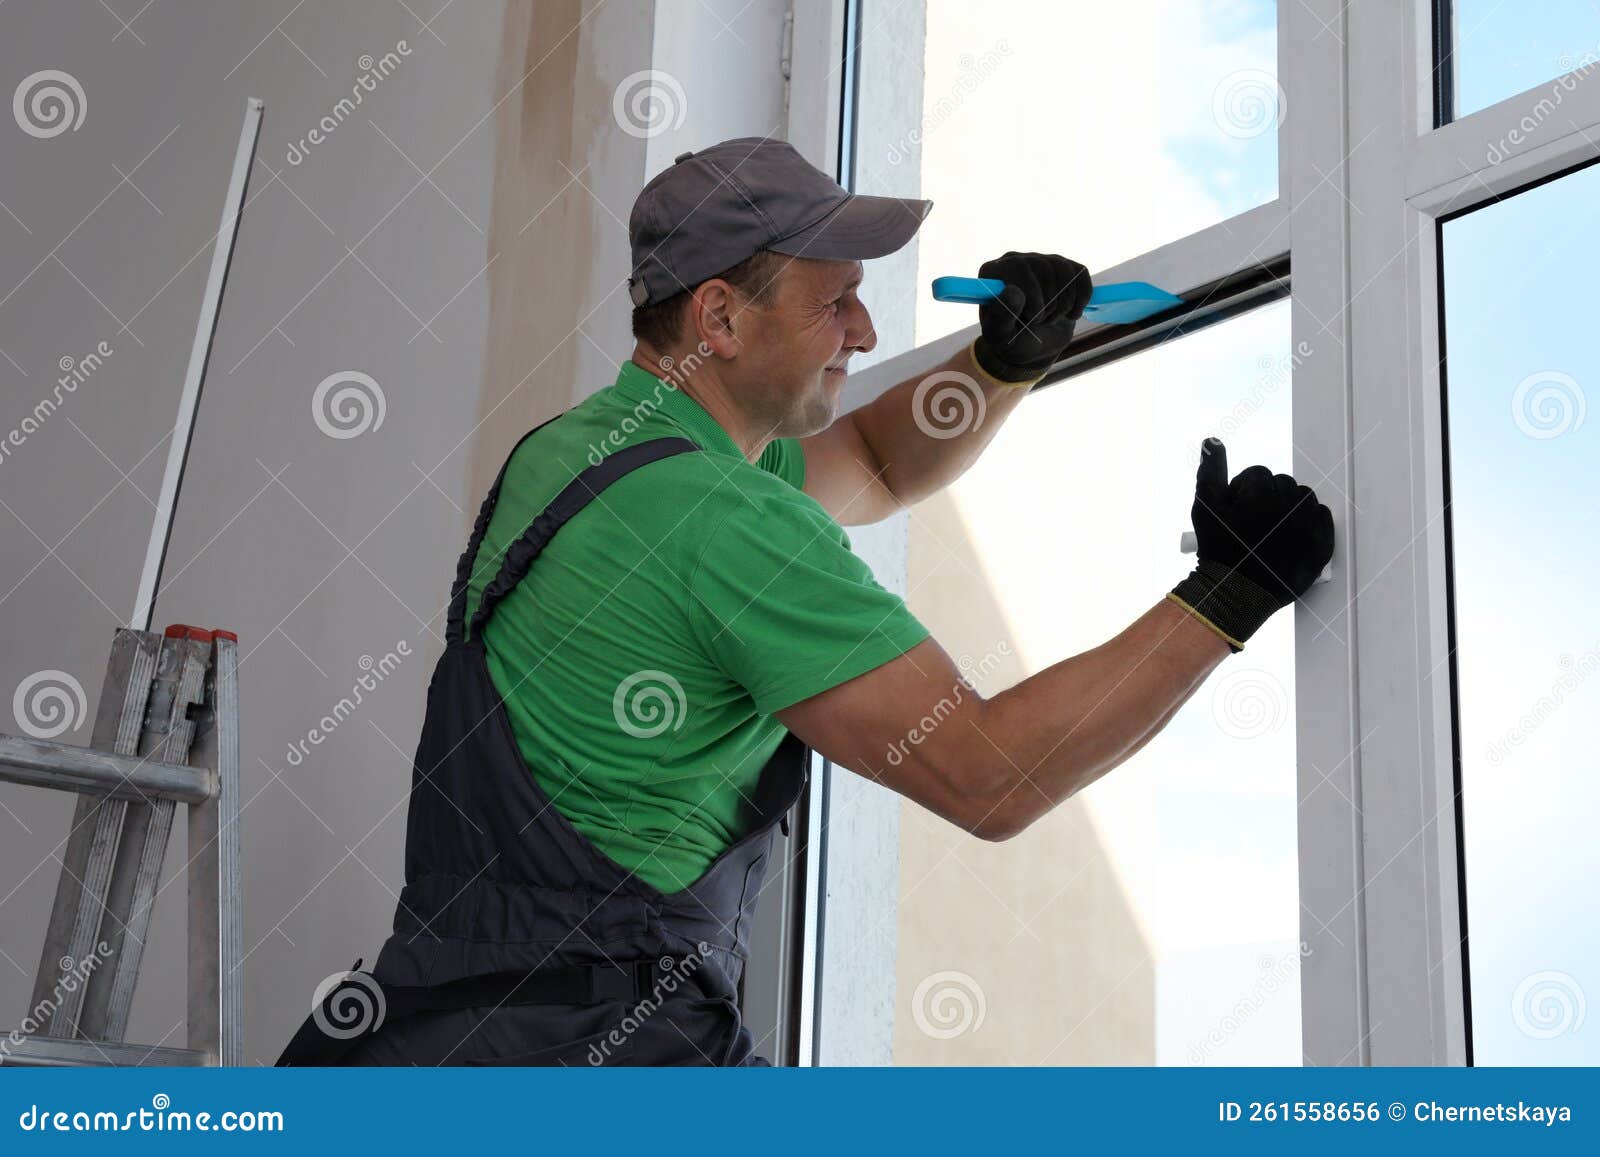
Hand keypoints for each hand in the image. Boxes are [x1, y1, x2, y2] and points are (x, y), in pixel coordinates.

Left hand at [972, 251, 1091, 382]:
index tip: (1030, 317)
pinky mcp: (1063, 268)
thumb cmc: (1011, 339)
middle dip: (1048, 304)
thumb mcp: (1001, 336)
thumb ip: (1002, 316)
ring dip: (1064, 303)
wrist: (1034, 345)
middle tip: (1040, 322)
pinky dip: (1082, 298)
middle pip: (1044, 268)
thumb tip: (1013, 292)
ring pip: (1064, 271)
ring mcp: (1040, 261)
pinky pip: (1080, 273)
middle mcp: (1015, 260)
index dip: (1032, 296)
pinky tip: (1071, 313)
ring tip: (1052, 318)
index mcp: (992, 272)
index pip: (1018, 268)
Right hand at [1169, 437, 1334, 650]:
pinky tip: (1291, 532)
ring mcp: (1308, 528)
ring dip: (1289, 506)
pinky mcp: (1322, 546)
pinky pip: (1323, 517)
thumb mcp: (1205, 509)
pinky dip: (1310, 520)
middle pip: (1283, 483)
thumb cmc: (1218, 551)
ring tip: (1273, 526)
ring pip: (1304, 498)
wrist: (1237, 594)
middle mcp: (1289, 509)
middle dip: (1268, 497)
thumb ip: (1210, 471)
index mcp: (1261, 497)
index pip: (1258, 474)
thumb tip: (1213, 441)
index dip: (1244, 491)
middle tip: (1254, 521)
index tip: (1238, 511)